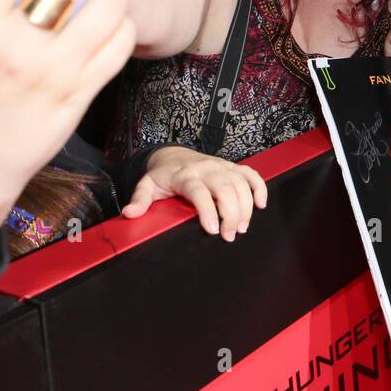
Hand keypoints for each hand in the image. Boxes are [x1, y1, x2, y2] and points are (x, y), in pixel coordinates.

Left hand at [123, 145, 267, 240]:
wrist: (174, 154)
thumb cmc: (163, 175)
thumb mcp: (148, 186)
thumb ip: (140, 199)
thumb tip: (129, 213)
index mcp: (186, 175)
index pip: (199, 192)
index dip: (208, 210)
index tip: (213, 230)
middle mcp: (206, 169)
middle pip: (226, 188)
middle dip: (232, 214)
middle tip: (230, 235)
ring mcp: (222, 166)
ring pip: (241, 184)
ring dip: (246, 207)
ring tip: (242, 228)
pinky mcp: (232, 167)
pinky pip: (251, 174)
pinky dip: (259, 188)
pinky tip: (261, 205)